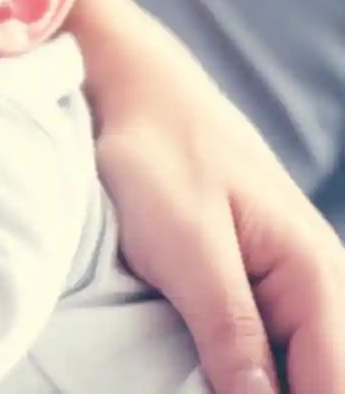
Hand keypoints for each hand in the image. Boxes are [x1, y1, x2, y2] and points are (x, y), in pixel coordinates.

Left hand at [81, 0, 343, 393]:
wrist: (135, 95)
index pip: (331, 383)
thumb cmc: (158, 157)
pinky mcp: (248, 283)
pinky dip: (240, 368)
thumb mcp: (187, 245)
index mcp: (315, 276)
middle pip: (319, 375)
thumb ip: (230, 328)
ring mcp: (285, 285)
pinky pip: (263, 344)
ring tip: (199, 380)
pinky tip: (210, 375)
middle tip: (203, 386)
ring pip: (293, 365)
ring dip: (254, 382)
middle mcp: (316, 284)